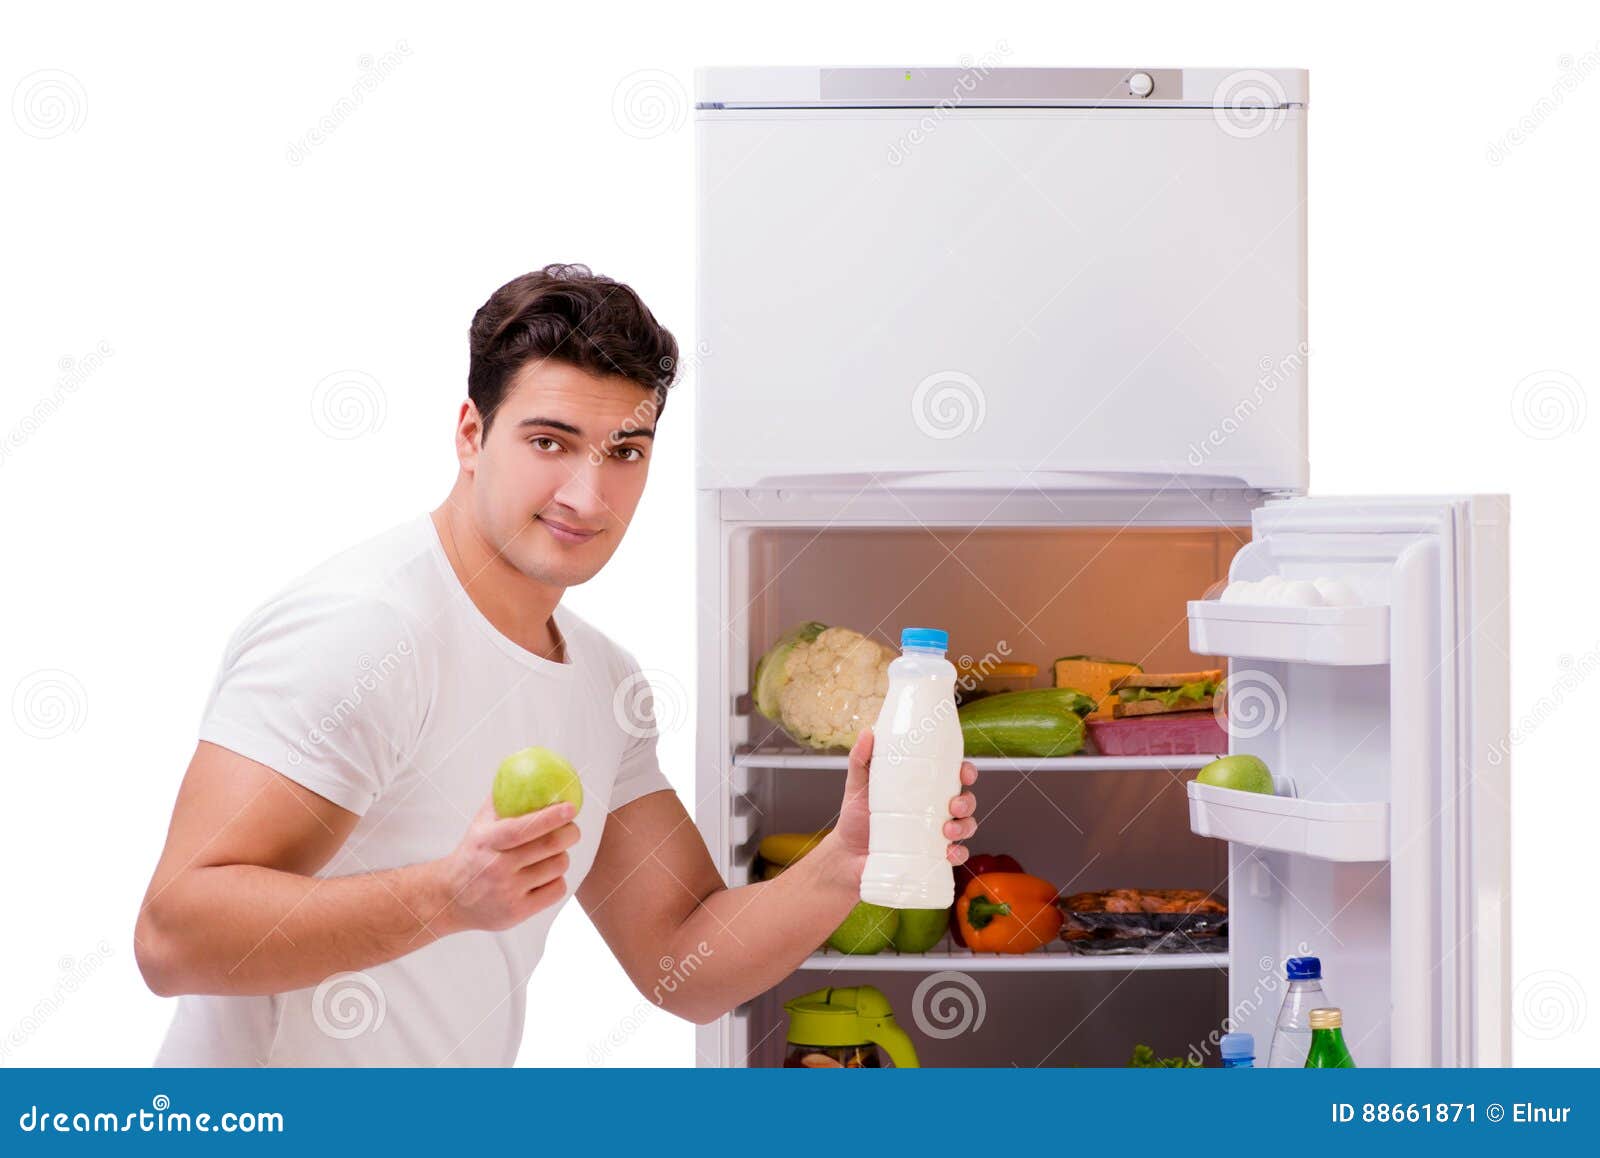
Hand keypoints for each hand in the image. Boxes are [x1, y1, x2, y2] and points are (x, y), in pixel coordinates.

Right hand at [431, 796, 579, 932]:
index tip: (570, 808)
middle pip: (549, 847)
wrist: (450, 899)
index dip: (551, 817)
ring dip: (562, 856)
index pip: (524, 828)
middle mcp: (497, 868)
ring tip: (554, 853)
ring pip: (557, 867)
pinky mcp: (518, 912)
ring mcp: (508, 892)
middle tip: (572, 829)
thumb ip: (501, 802)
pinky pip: (556, 889)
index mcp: (487, 842)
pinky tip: (547, 875)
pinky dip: (558, 879)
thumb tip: (525, 773)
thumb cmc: (472, 855)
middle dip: (569, 834)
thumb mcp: (479, 827)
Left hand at [832, 727, 978, 867]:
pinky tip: (949, 853)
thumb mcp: (857, 785)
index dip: (966, 771)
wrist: (847, 856)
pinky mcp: (932, 856)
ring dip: (965, 827)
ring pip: (966, 826)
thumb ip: (860, 759)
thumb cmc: (856, 817)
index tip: (964, 772)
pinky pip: (956, 855)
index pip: (953, 775)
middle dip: (967, 801)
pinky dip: (958, 854)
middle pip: (966, 800)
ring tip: (948, 831)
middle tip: (954, 805)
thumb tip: (866, 732)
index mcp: (923, 788)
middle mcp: (935, 810)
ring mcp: (936, 834)